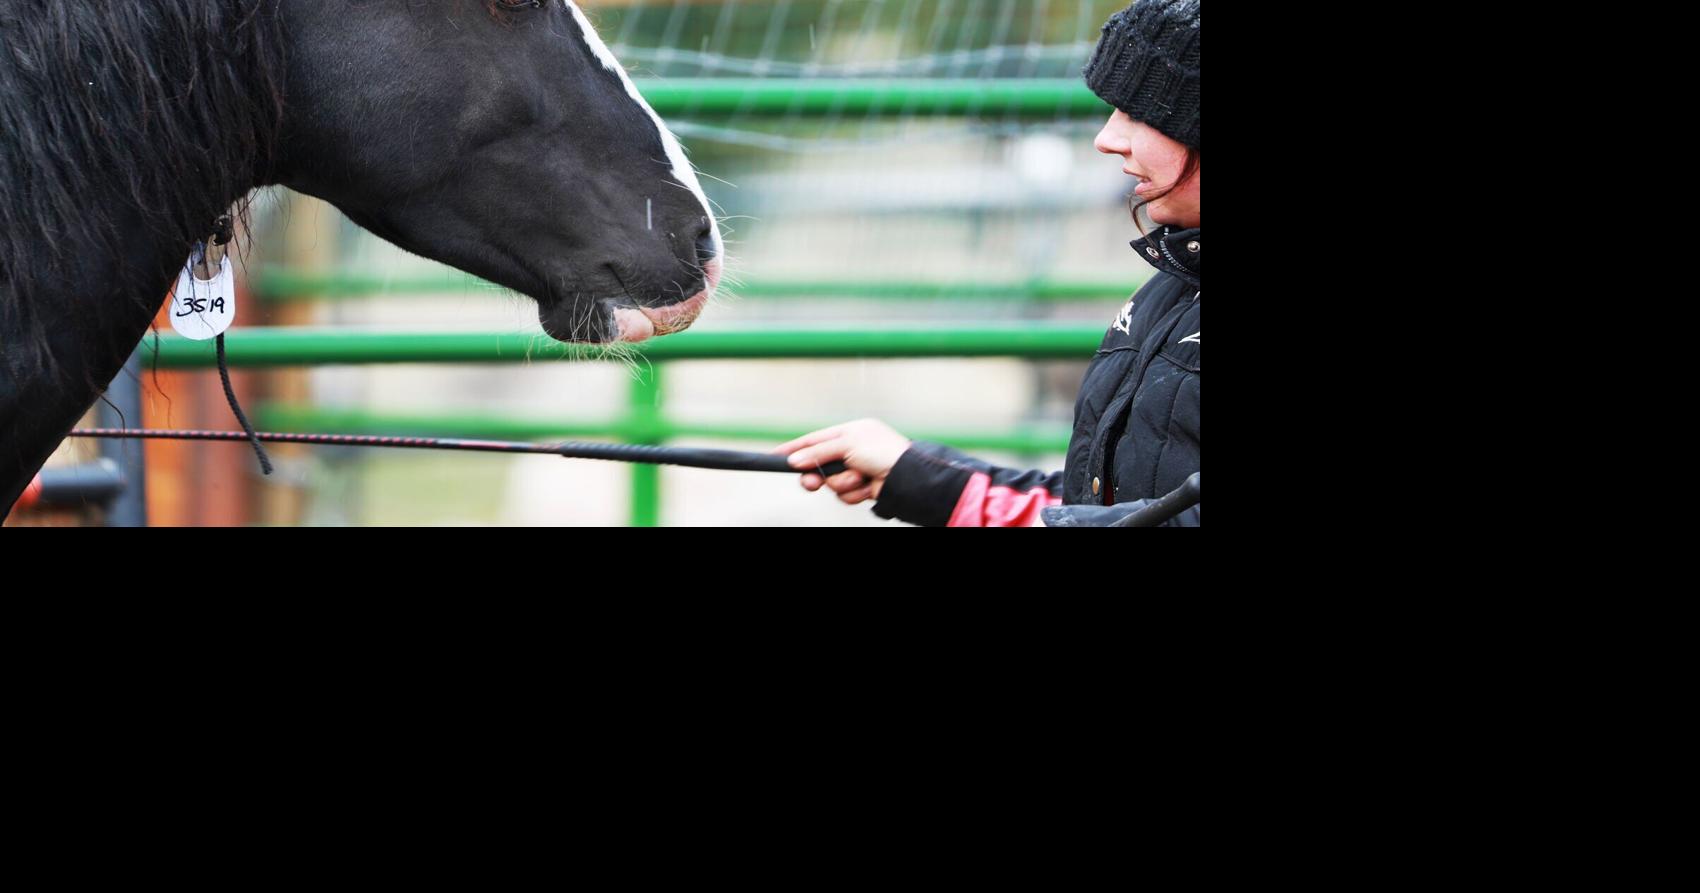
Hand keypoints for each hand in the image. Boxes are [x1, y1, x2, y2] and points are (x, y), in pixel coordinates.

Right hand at [772, 419, 912, 504]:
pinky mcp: (861, 488)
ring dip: (842, 483)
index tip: (777, 455)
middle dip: (816, 475)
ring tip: (859, 478)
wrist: (907, 477)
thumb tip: (795, 460)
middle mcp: (851, 450)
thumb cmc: (884, 452)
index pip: (814, 440)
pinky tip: (867, 487)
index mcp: (849, 432)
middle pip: (818, 465)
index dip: (795, 448)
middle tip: (812, 483)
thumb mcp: (848, 443)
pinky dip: (854, 493)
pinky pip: (844, 495)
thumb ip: (819, 452)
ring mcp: (856, 470)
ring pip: (831, 483)